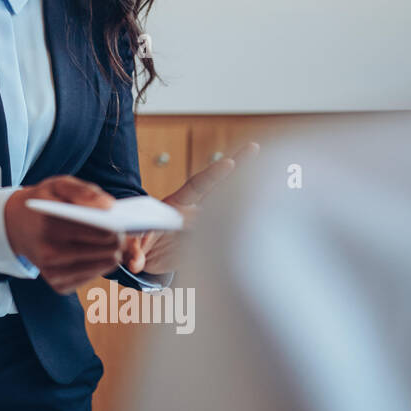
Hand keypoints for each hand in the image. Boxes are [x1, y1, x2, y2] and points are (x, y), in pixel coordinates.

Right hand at [4, 175, 125, 293]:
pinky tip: (92, 252)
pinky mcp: (57, 285)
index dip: (118, 227)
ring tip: (105, 239)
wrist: (15, 226)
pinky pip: (94, 276)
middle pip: (107, 251)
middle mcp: (50, 253)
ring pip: (104, 266)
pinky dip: (98, 264)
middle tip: (117, 229)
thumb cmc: (44, 202)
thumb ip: (85, 191)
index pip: (101, 232)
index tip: (120, 221)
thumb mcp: (58, 185)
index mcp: (50, 225)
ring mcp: (52, 272)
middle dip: (118, 240)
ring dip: (110, 253)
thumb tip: (110, 206)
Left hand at [120, 142, 259, 274]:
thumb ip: (134, 250)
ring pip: (228, 213)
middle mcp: (195, 212)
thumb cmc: (139, 242)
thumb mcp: (133, 242)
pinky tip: (271, 223)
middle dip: (239, 167)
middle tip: (256, 147)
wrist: (147, 258)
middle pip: (220, 188)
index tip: (229, 163)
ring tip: (277, 184)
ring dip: (249, 202)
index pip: (197, 185)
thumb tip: (135, 263)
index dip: (213, 174)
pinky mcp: (208, 246)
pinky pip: (227, 240)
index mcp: (177, 205)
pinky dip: (246, 235)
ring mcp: (204, 228)